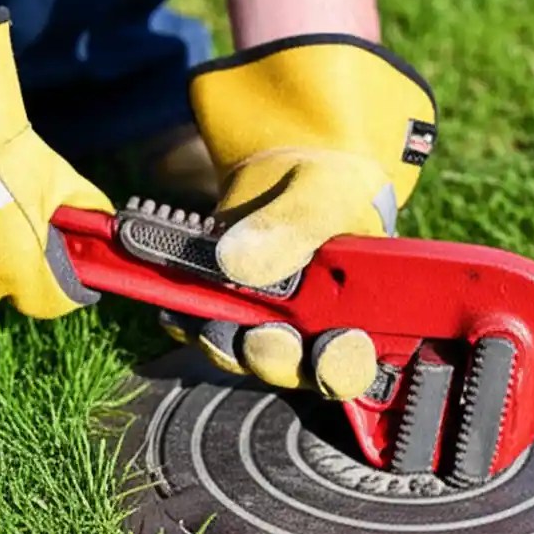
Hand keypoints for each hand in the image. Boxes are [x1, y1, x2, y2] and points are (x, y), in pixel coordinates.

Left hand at [162, 35, 436, 399]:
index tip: (325, 347)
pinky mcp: (228, 311)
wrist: (285, 163)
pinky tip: (174, 306)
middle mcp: (316, 332)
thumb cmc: (327, 184)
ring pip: (244, 356)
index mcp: (360, 314)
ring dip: (224, 342)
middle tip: (256, 338)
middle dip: (273, 358)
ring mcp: (270, 326)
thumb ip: (294, 228)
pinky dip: (188, 320)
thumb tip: (236, 262)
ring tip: (205, 321)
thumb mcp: (323, 193)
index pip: (356, 362)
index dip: (340, 367)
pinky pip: (205, 328)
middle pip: (295, 370)